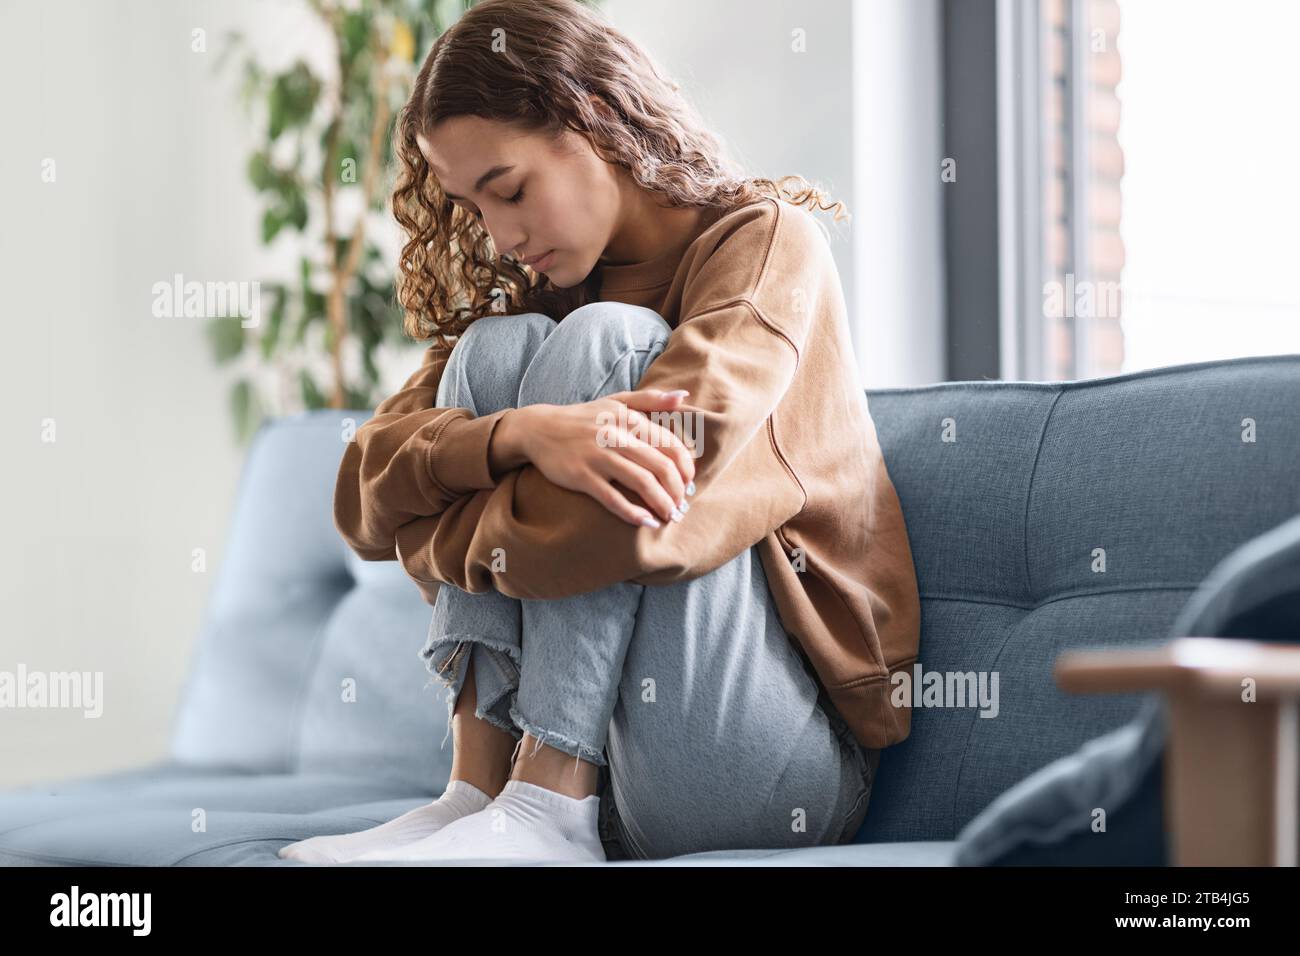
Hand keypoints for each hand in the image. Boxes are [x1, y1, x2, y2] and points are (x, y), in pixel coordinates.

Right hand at [510, 388, 697, 526]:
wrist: (539, 429)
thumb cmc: (583, 418)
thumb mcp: (616, 402)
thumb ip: (651, 400)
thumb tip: (685, 398)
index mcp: (629, 419)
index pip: (670, 445)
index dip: (686, 468)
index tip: (689, 485)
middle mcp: (616, 435)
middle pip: (660, 466)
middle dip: (677, 491)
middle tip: (682, 506)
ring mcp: (598, 456)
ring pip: (642, 482)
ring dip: (662, 503)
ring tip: (670, 516)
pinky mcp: (582, 476)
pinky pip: (613, 498)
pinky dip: (633, 513)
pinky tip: (646, 522)